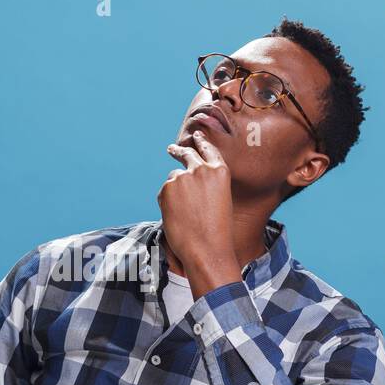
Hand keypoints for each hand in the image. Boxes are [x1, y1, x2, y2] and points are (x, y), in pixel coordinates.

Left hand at [160, 130, 242, 297]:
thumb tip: (184, 178)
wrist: (207, 248)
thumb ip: (206, 185)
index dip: (200, 142)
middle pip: (186, 153)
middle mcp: (201, 169)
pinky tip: (177, 217)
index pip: (208, 149)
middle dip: (178, 150)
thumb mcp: (219, 200)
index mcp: (220, 171)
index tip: (195, 136)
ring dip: (174, 193)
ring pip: (173, 179)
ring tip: (185, 215)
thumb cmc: (217, 231)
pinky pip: (164, 193)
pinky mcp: (167, 187)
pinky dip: (167, 204)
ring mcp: (183, 176)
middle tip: (171, 149)